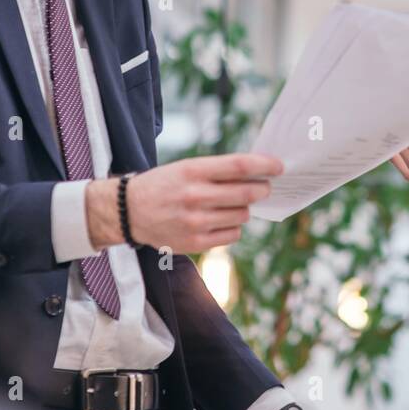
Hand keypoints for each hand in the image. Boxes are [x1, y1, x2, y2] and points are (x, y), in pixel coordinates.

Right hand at [86, 153, 282, 252]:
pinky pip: (233, 235)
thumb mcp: (187, 167)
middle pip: (247, 193)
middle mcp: (194, 196)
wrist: (129, 212)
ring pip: (242, 215)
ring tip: (230, 204)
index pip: (240, 166)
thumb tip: (260, 172)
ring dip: (244, 209)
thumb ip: (220, 170)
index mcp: (193, 171)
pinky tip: (220, 220)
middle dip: (262, 189)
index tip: (279, 166)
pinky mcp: (195, 243)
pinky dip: (234, 227)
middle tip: (264, 187)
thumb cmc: (165, 185)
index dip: (265, 166)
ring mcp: (195, 222)